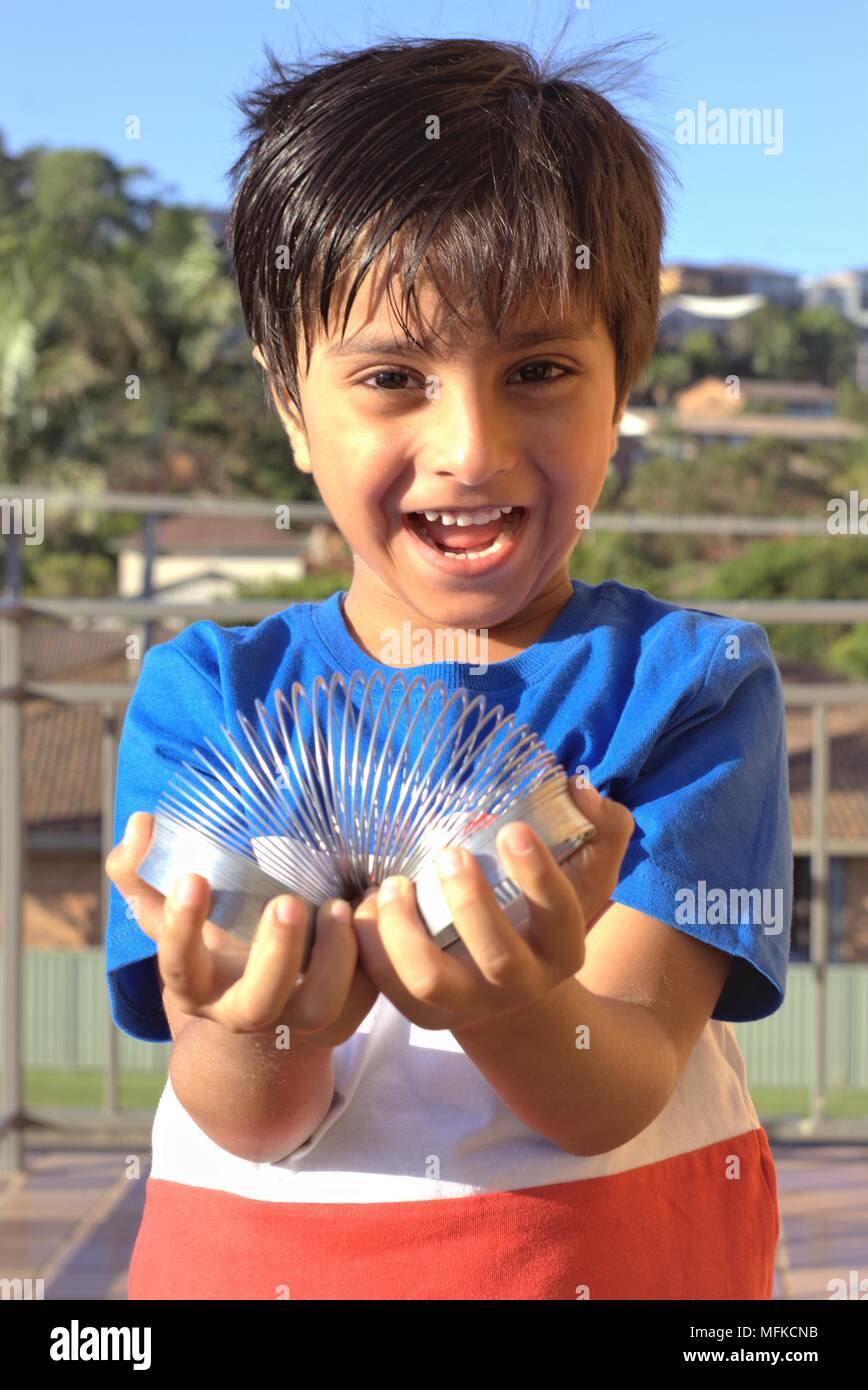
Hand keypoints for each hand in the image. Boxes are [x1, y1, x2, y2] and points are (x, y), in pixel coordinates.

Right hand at [105, 812, 377, 1045]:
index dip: (183, 927)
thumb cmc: (208, 934)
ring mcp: (296, 1017)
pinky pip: (364, 996)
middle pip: (259, 1005)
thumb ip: (139, 867)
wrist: (255, 990)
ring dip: (334, 959)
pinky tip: (370, 904)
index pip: (180, 967)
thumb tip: (140, 824)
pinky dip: (373, 955)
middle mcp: (246, 1011)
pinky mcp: (343, 1011)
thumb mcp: (168, 907)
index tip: (192, 877)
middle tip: (287, 901)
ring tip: (340, 905)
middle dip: (275, 955)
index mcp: (197, 986)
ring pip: (321, 1010)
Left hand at [351, 781, 633, 1033]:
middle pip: (497, 957)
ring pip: (430, 980)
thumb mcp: (582, 877)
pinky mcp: (424, 1015)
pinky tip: (367, 904)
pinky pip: (389, 987)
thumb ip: (600, 827)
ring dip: (404, 930)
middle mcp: (519, 985)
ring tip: (392, 884)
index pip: (559, 915)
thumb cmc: (540, 916)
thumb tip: (580, 786)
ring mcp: (469, 1005)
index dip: (538, 874)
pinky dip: (371, 946)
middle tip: (448, 853)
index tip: (511, 829)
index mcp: (562, 950)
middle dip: (470, 902)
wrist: (510, 993)